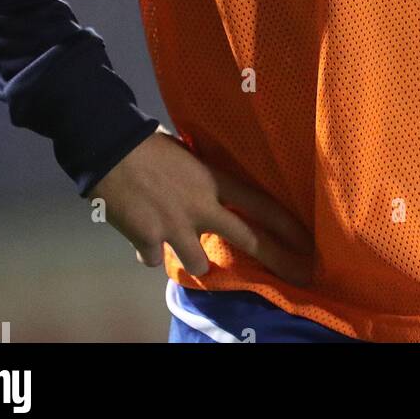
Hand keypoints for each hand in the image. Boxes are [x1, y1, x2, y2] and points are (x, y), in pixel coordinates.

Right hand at [84, 125, 314, 285]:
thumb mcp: (187, 155)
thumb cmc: (148, 143)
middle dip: (278, 259)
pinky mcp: (148, 241)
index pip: (260, 204)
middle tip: (301, 275)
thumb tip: (208, 192)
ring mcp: (176, 227)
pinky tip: (140, 237)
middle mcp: (201, 206)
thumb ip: (202, 178)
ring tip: (175, 242)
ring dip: (189, 257)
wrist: (110, 147)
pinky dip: (147, 253)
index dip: (287, 225)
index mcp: (213, 180)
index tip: (309, 241)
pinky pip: (153, 261)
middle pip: (248, 239)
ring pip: (199, 264)